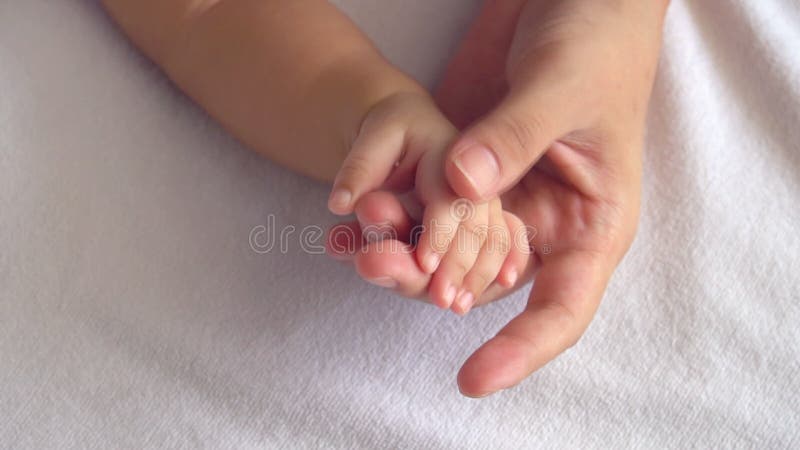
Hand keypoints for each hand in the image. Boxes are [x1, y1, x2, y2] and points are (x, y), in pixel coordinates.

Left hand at [328, 0, 667, 396]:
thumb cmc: (599, 38)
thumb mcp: (565, 85)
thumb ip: (516, 135)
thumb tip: (459, 182)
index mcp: (592, 222)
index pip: (563, 308)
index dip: (522, 349)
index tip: (472, 376)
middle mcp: (542, 222)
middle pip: (486, 285)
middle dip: (431, 287)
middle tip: (377, 266)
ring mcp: (500, 197)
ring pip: (447, 253)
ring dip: (402, 255)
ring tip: (353, 246)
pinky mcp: (465, 170)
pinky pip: (425, 210)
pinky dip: (393, 218)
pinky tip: (352, 220)